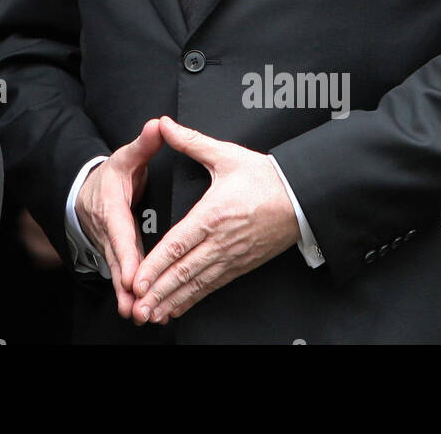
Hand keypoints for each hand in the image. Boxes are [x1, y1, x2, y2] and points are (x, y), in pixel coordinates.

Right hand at [75, 118, 163, 317]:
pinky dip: (130, 293)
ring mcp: (110, 246)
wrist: (85, 190)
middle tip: (136, 306)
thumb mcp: (125, 157)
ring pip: (119, 271)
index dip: (126, 255)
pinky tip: (143, 310)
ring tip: (139, 315)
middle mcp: (108, 231)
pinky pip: (124, 274)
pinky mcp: (116, 255)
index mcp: (111, 207)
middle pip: (117, 261)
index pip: (119, 233)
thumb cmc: (109, 176)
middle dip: (126, 285)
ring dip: (127, 294)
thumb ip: (143, 144)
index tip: (135, 273)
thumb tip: (158, 126)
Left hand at [131, 116, 298, 324]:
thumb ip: (190, 141)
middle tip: (137, 309)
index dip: (156, 266)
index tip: (137, 281)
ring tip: (152, 315)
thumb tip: (164, 124)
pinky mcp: (241, 265)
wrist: (303, 197)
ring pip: (197, 284)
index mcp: (213, 214)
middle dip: (158, 293)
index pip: (178, 245)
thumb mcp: (226, 154)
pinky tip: (177, 308)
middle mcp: (220, 241)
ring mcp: (231, 256)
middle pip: (184, 272)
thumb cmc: (265, 176)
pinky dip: (193, 299)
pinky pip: (213, 285)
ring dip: (173, 301)